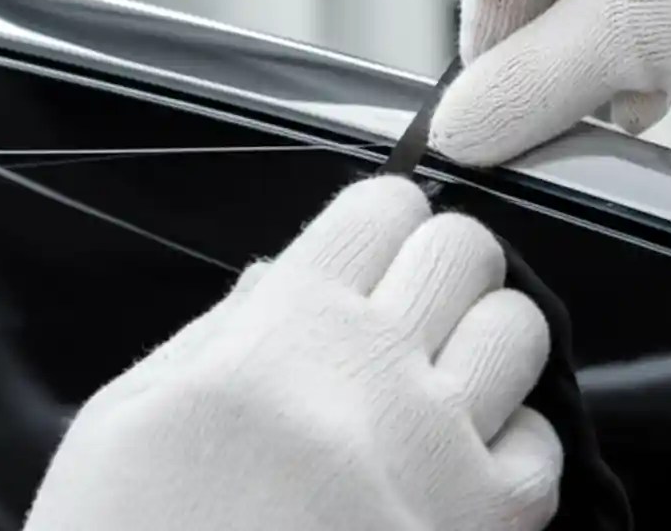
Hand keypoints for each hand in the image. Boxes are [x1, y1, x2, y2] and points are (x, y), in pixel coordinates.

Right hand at [23, 176, 560, 530]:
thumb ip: (216, 332)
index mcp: (287, 328)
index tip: (369, 251)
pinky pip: (544, 447)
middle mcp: (380, 374)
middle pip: (470, 253)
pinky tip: (461, 463)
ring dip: (484, 342)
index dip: (380, 221)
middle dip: (441, 267)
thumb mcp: (127, 420)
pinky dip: (513, 443)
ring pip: (522, 333)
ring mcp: (442, 456)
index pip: (386, 206)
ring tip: (439, 381)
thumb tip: (283, 275)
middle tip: (407, 311)